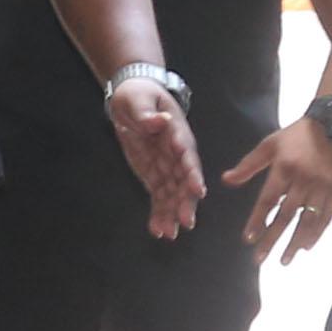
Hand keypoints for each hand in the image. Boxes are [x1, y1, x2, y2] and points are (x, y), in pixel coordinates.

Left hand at [105, 78, 208, 237]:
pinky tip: (158, 231)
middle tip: (185, 222)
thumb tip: (160, 122)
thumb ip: (147, 114)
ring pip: (173, 194)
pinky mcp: (156, 175)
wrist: (133, 100)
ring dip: (172, 214)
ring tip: (169, 234)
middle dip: (185, 201)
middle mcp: (177, 154)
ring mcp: (167, 166)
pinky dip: (159, 214)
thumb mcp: (139, 100)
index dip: (193, 173)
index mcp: (176, 133)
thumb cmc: (139, 96)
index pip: (187, 155)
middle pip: (185, 180)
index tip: (198, 190)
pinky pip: (159, 197)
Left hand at [225, 117, 331, 260]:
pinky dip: (317, 233)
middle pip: (286, 215)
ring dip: (294, 242)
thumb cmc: (297, 135)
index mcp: (284, 168)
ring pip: (307, 220)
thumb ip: (248, 165)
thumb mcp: (269, 145)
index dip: (257, 220)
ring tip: (284, 260)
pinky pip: (327, 216)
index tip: (248, 239)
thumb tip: (225, 180)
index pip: (268, 200)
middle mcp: (303, 180)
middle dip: (272, 239)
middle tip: (260, 259)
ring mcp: (322, 186)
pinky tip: (307, 246)